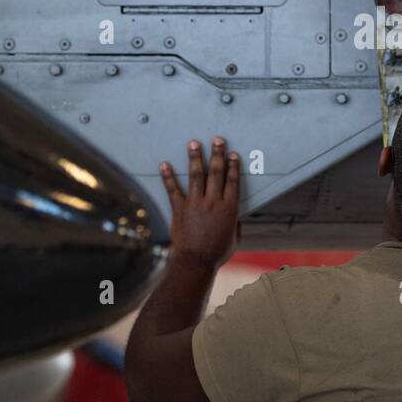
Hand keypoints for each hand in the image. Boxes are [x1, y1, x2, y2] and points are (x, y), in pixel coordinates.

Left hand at [159, 137, 239, 267]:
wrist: (196, 262)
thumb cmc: (217, 253)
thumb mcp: (235, 239)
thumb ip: (236, 224)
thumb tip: (236, 218)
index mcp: (229, 208)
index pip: (232, 181)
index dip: (233, 166)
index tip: (232, 154)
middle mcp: (213, 202)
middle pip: (216, 173)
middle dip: (217, 154)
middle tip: (217, 140)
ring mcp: (195, 204)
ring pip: (196, 176)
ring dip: (195, 158)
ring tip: (193, 144)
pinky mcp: (180, 209)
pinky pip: (173, 190)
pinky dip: (168, 176)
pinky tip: (165, 164)